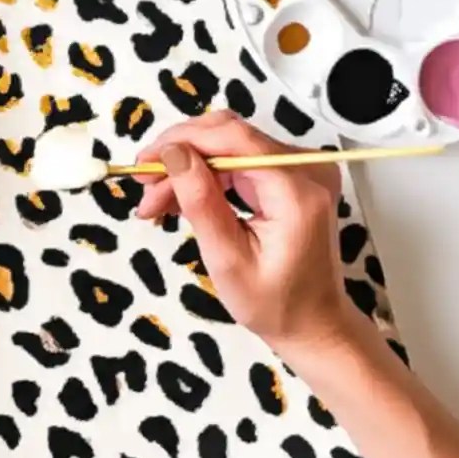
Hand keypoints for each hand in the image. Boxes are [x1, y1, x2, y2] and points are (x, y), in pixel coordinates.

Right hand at [134, 112, 363, 352]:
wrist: (314, 322)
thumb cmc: (274, 304)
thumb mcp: (227, 260)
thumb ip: (201, 202)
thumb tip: (172, 152)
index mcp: (297, 191)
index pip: (233, 138)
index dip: (182, 140)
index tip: (144, 161)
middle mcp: (307, 168)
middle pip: (230, 135)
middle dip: (181, 154)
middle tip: (145, 186)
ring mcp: (302, 169)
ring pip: (230, 146)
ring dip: (189, 167)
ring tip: (157, 202)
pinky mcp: (293, 176)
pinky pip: (240, 161)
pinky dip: (208, 176)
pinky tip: (182, 199)